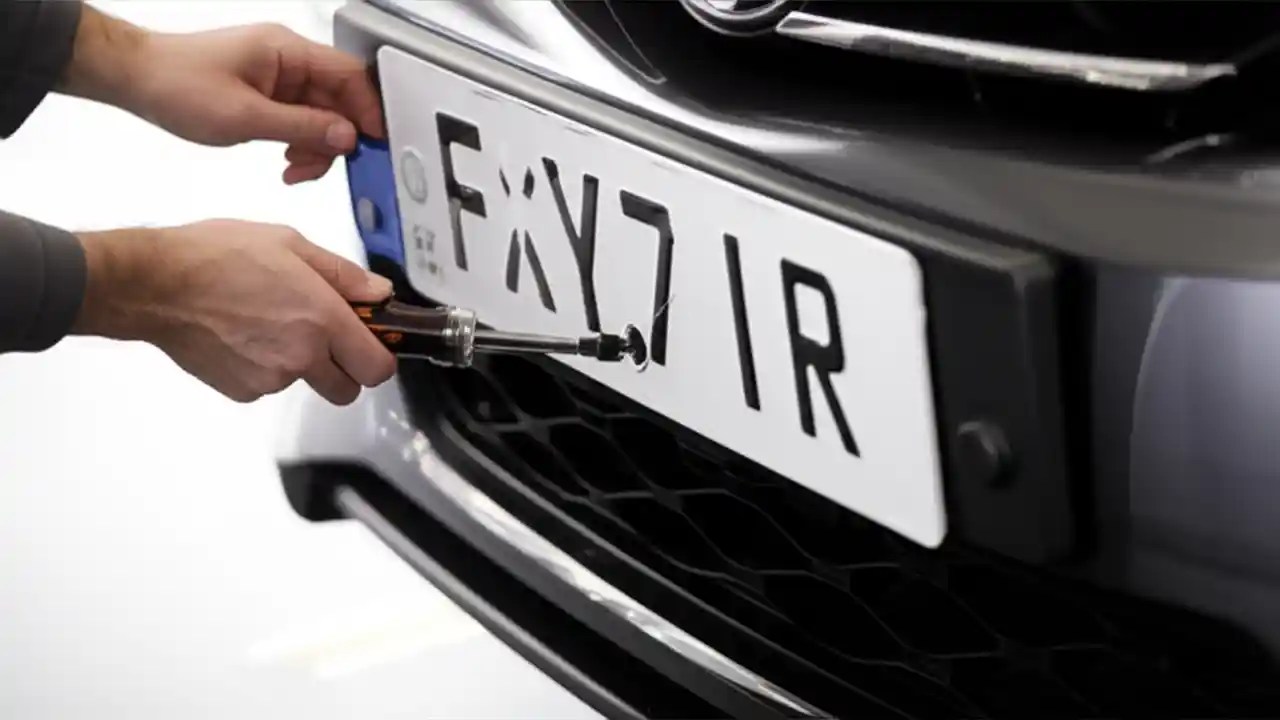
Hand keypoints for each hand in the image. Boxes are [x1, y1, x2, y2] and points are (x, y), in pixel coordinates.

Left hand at [60, 6, 383, 183]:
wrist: (136, 80)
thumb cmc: (177, 84)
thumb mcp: (246, 116)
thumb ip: (303, 127)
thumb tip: (346, 136)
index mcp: (288, 51)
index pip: (350, 76)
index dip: (368, 111)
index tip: (373, 142)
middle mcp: (288, 60)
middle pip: (339, 99)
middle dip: (335, 138)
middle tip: (324, 165)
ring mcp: (278, 77)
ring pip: (321, 115)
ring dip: (316, 147)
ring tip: (295, 169)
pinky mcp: (268, 93)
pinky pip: (301, 120)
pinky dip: (300, 144)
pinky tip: (287, 162)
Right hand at [72, 221, 396, 404]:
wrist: (155, 284)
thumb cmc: (217, 255)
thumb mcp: (290, 244)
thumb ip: (343, 275)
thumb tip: (379, 293)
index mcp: (322, 319)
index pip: (378, 368)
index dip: (379, 358)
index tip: (370, 343)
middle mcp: (301, 356)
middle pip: (347, 390)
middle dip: (345, 370)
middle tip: (325, 339)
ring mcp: (270, 379)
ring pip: (304, 384)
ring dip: (299, 363)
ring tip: (267, 321)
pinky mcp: (241, 390)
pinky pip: (268, 385)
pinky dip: (263, 366)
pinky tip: (242, 334)